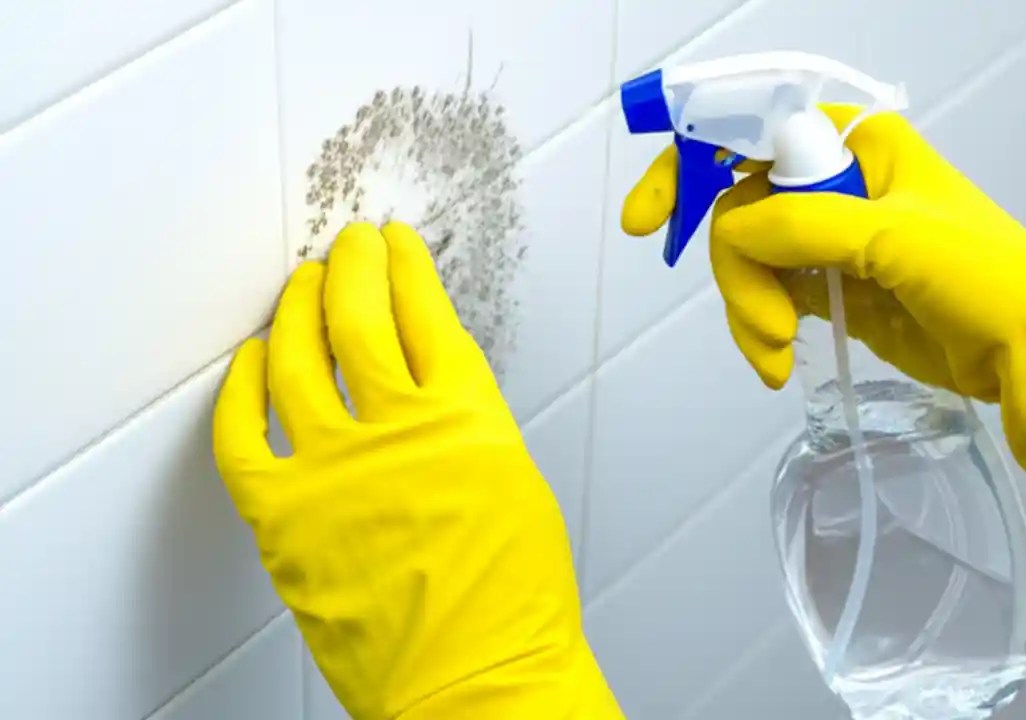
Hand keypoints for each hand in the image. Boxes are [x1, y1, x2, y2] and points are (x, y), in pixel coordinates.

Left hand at [212, 222, 621, 719]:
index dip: (406, 268)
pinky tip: (250, 362)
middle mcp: (401, 430)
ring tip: (301, 288)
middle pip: (359, 316)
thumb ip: (465, 423)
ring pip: (299, 357)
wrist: (477, 681)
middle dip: (352, 266)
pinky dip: (242, 388)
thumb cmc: (510, 604)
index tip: (396, 247)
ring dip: (298, 310)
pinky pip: (244, 432)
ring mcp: (335, 471)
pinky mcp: (285, 517)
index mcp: (469, 419)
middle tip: (348, 247)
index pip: (427, 313)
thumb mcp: (514, 483)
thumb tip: (423, 384)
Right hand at [622, 107, 1025, 618]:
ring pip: (745, 261)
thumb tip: (731, 231)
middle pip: (738, 209)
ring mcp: (831, 240)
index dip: (691, 165)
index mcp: (857, 144)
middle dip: (737, 271)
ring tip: (776, 358)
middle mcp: (836, 183)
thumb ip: (806, 226)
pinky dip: (759, 332)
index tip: (648, 220)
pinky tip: (777, 365)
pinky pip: (766, 299)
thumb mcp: (896, 239)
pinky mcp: (830, 290)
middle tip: (763, 329)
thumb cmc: (987, 278)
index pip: (752, 132)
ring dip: (748, 311)